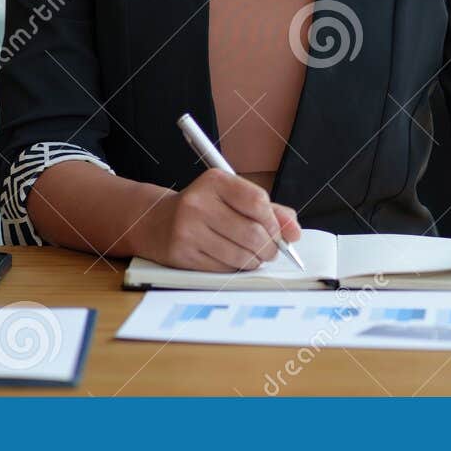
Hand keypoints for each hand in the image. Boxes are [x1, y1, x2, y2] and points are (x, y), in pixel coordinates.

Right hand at [139, 170, 301, 270]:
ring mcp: (188, 229)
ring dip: (255, 261)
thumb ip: (269, 210)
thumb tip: (294, 232)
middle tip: (271, 251)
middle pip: (252, 232)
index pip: (258, 202)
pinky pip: (223, 268)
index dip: (275, 222)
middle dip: (270, 247)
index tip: (279, 232)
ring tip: (254, 257)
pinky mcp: (182, 254)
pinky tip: (234, 261)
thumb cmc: (203, 208)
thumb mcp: (233, 198)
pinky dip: (236, 269)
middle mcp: (199, 203)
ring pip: (240, 255)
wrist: (156, 221)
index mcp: (215, 181)